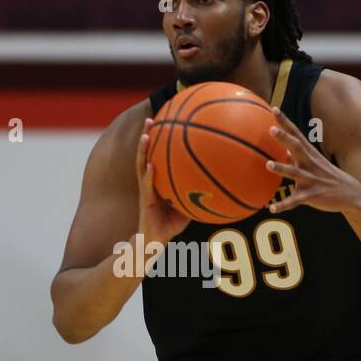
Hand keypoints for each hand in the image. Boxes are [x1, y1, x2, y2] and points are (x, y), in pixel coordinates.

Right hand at [136, 117, 189, 246]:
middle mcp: (149, 181)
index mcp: (157, 180)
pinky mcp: (144, 202)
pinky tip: (151, 166)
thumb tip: (219, 185)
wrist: (153, 243)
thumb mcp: (187, 208)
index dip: (159, 138)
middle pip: (146, 153)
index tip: (165, 120)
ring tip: (146, 134)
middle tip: (152, 117)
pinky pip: (147, 186)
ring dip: (142, 150)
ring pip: (141, 165)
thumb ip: (198, 196)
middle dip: (148, 135)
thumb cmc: (169, 226)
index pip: (157, 154)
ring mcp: (145, 190)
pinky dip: (149, 176)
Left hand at [265, 106, 360, 214]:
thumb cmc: (329, 177)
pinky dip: (284, 205)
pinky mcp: (312, 195)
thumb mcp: (315, 163)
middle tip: (271, 129)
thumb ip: (299, 157)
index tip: (273, 109)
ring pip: (294, 173)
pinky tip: (272, 208)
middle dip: (284, 138)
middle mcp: (310, 164)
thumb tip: (285, 152)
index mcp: (310, 154)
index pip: (296, 134)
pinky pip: (296, 200)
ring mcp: (311, 179)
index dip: (285, 122)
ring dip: (281, 168)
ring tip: (267, 164)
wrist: (351, 195)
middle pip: (296, 148)